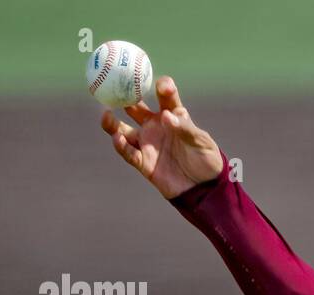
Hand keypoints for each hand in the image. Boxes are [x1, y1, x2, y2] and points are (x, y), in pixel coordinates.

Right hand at [99, 76, 222, 198]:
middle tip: (116, 89)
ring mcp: (148, 144)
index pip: (166, 98)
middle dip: (125, 98)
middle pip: (135, 109)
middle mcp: (156, 127)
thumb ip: (185, 128)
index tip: (162, 86)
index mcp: (173, 117)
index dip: (163, 88)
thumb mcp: (201, 141)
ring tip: (106, 114)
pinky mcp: (144, 163)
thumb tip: (165, 116)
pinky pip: (128, 153)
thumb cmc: (206, 160)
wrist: (204, 188)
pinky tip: (117, 138)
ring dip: (113, 123)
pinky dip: (121, 146)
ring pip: (123, 130)